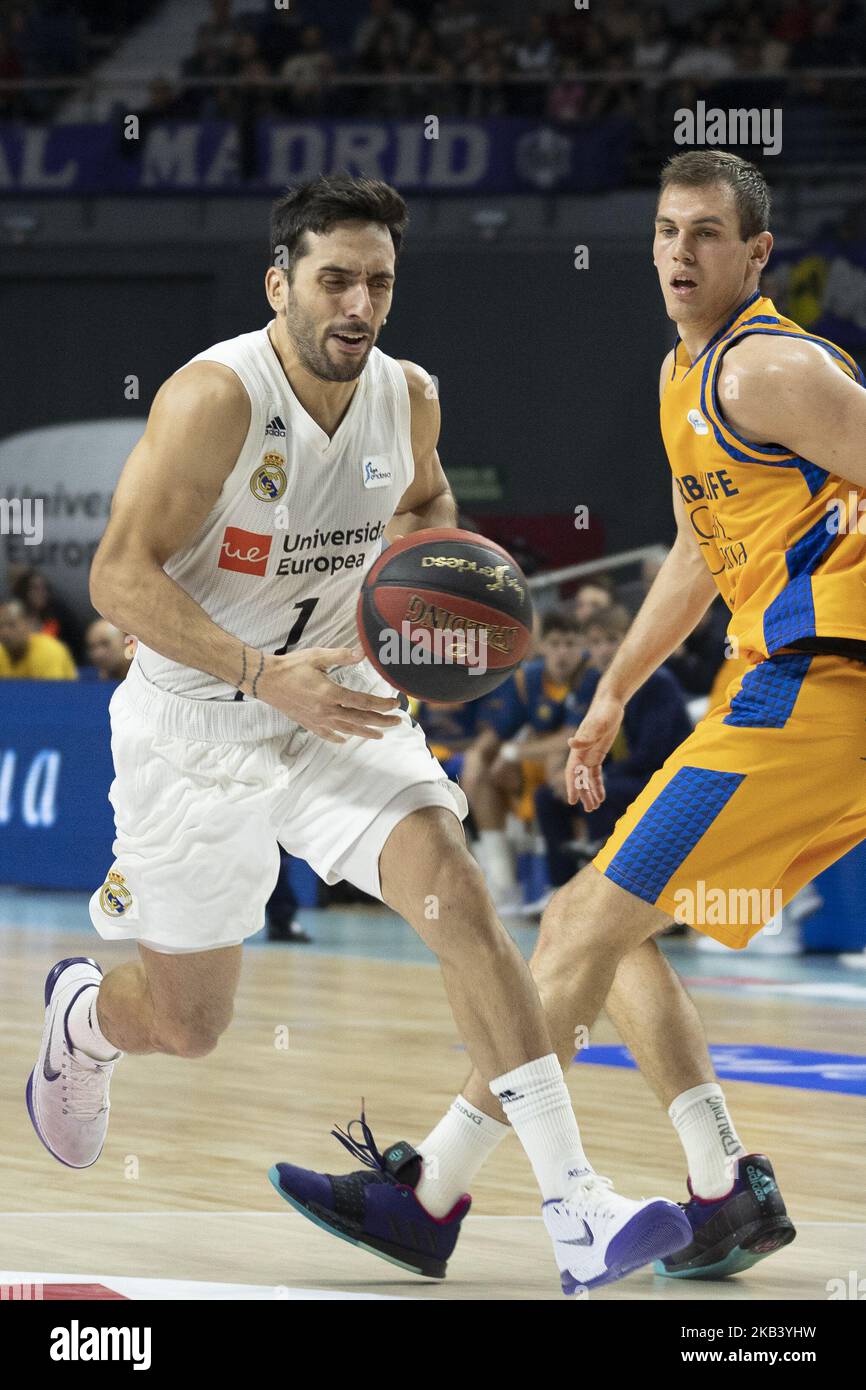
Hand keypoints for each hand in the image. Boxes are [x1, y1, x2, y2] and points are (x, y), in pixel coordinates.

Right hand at [251, 647, 401, 743]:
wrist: (266, 680)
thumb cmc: (291, 666)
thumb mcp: (317, 656)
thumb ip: (342, 655)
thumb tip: (363, 653)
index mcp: (330, 693)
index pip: (363, 702)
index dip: (381, 705)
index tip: (394, 704)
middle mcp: (326, 710)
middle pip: (360, 719)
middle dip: (381, 721)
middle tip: (397, 722)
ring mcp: (317, 719)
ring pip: (347, 729)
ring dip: (366, 732)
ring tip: (380, 735)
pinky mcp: (308, 723)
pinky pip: (327, 734)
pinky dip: (339, 737)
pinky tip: (346, 739)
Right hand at [564, 689, 624, 808]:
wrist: (609, 703)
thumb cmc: (604, 712)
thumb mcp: (598, 724)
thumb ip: (586, 736)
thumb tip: (571, 742)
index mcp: (578, 748)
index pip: (572, 772)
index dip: (572, 786)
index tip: (572, 800)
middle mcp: (581, 753)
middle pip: (579, 778)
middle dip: (583, 794)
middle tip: (590, 809)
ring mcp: (589, 754)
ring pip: (587, 778)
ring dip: (590, 792)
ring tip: (595, 807)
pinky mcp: (597, 753)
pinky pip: (596, 773)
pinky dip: (598, 785)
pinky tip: (601, 796)